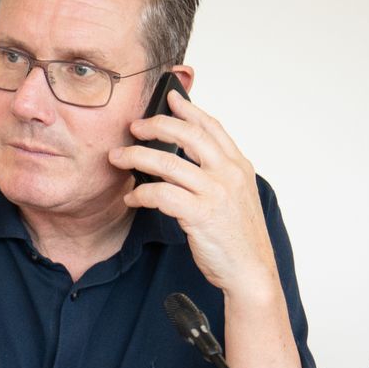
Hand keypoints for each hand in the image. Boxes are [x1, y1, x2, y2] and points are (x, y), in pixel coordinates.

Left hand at [111, 91, 280, 303]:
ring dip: (136, 157)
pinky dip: (141, 193)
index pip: (212, 127)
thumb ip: (216, 174)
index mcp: (238, 166)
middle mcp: (229, 173)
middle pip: (187, 135)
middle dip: (155, 126)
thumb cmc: (237, 237)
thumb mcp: (235, 197)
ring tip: (118, 158)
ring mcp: (216, 192)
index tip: (170, 97)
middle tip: (133, 127)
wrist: (251, 271)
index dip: (189, 109)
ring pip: (167, 162)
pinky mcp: (200, 213)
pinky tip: (131, 197)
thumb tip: (184, 158)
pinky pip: (161, 194)